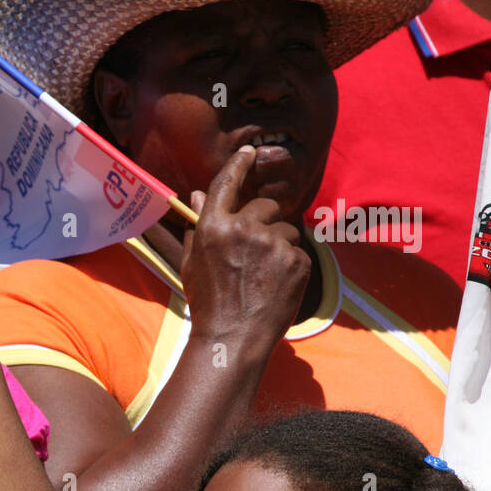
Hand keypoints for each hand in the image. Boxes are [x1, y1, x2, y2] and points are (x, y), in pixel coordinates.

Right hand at [180, 145, 309, 353]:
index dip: (238, 165)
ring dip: (280, 246)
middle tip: (257, 253)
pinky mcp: (296, 260)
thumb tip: (198, 195)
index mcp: (213, 227)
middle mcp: (243, 229)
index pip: (227, 184)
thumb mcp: (191, 263)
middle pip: (267, 206)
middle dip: (266, 222)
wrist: (233, 337)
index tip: (249, 152)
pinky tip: (276, 286)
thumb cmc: (207, 302)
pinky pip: (299, 253)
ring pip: (287, 231)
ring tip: (264, 276)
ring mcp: (272, 244)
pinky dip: (291, 267)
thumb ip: (198, 226)